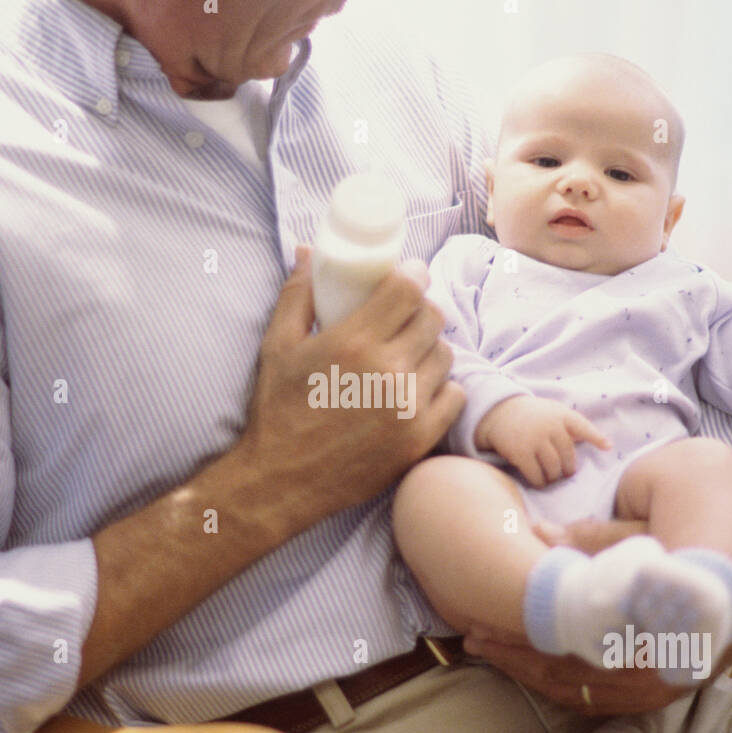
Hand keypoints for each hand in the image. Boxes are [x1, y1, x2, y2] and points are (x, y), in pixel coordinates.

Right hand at [236, 246, 465, 534]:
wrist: (280, 480)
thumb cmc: (277, 410)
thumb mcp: (278, 346)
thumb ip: (298, 294)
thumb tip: (307, 252)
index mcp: (353, 341)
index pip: (409, 288)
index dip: (413, 275)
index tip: (407, 277)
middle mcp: (387, 371)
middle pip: (433, 317)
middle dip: (421, 310)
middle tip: (406, 317)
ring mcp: (408, 407)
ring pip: (446, 355)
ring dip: (431, 349)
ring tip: (409, 355)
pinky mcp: (419, 438)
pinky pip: (454, 396)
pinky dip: (441, 389)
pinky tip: (418, 390)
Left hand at [462, 512, 688, 716]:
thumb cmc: (682, 563)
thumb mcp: (644, 541)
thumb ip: (595, 540)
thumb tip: (537, 530)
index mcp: (646, 634)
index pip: (570, 642)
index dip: (522, 634)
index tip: (485, 620)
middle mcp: (649, 675)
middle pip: (564, 672)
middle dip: (512, 654)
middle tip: (472, 635)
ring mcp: (646, 695)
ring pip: (572, 691)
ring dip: (524, 672)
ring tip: (483, 648)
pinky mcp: (642, 702)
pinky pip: (587, 700)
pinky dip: (550, 684)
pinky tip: (518, 667)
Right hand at [475, 395, 611, 486]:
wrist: (499, 412)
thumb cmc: (533, 415)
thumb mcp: (553, 411)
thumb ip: (571, 425)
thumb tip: (602, 443)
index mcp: (560, 415)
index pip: (582, 426)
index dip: (596, 437)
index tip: (607, 447)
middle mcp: (549, 426)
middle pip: (567, 455)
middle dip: (568, 468)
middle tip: (566, 473)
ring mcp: (534, 439)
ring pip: (553, 467)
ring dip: (554, 476)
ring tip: (552, 478)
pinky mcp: (520, 452)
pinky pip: (536, 474)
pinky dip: (539, 481)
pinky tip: (539, 481)